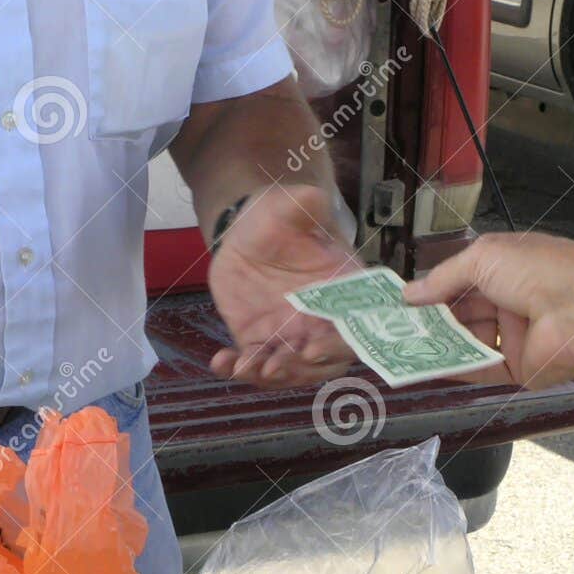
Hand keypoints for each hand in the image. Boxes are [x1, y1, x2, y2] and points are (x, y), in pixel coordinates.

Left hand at [207, 184, 361, 386]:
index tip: (313, 348)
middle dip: (299, 370)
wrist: (250, 233)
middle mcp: (323, 322)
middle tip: (275, 366)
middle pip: (321, 361)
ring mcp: (292, 336)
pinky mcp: (260, 340)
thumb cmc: (281, 218)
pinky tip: (221, 362)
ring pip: (288, 370)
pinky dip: (238, 368)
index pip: (352, 326)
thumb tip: (314, 197)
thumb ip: (306, 206)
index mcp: (343, 293)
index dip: (337, 343)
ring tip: (244, 366)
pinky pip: (254, 363)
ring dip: (267, 375)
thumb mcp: (293, 206)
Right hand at [402, 232, 573, 389]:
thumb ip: (443, 278)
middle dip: (431, 321)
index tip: (403, 303)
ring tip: (403, 348)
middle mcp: (511, 302)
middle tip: (395, 329)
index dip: (433, 291)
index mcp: (506, 269)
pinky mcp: (519, 369)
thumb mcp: (482, 258)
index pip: (462, 282)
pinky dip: (455, 369)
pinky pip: (482, 370)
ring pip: (469, 344)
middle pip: (463, 315)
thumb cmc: (541, 270)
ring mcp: (515, 337)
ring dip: (439, 346)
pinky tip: (427, 367)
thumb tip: (411, 292)